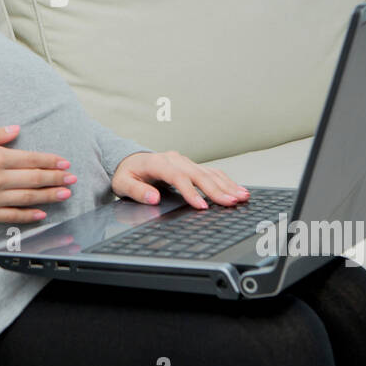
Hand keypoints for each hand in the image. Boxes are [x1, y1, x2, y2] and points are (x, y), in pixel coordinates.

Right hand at [0, 124, 75, 223]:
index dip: (50, 161)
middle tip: (73, 178)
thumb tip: (16, 131)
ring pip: (27, 199)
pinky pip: (10, 217)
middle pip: (33, 179)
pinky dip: (28, 216)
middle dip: (56, 178)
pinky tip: (41, 214)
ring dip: (49, 196)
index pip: (30, 159)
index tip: (64, 162)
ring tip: (65, 194)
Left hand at [110, 150, 249, 209]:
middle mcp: (175, 159)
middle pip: (199, 174)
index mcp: (157, 162)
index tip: (202, 206)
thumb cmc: (127, 173)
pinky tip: (238, 190)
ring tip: (242, 197)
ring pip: (209, 172)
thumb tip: (153, 198)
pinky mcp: (191, 166)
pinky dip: (226, 182)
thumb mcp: (123, 183)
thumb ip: (137, 191)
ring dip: (227, 185)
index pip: (178, 177)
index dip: (191, 192)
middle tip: (231, 202)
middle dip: (217, 189)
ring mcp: (185, 162)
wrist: (130, 161)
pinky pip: (212, 173)